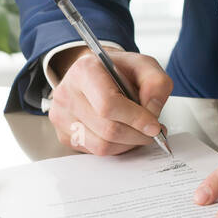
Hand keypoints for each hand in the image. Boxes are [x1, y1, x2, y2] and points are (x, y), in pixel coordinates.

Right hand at [48, 48, 172, 155]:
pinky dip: (116, 147)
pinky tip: (123, 134)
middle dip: (137, 135)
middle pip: (107, 129)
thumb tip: (152, 110)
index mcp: (84, 70)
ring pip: (102, 146)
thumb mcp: (143, 65)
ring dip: (128, 144)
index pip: (108, 104)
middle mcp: (66, 93)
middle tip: (153, 131)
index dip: (136, 119)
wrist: (96, 73)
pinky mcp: (64, 134)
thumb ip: (156, 83)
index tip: (154, 125)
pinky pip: (95, 152)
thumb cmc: (118, 70)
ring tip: (138, 132)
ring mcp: (61, 116)